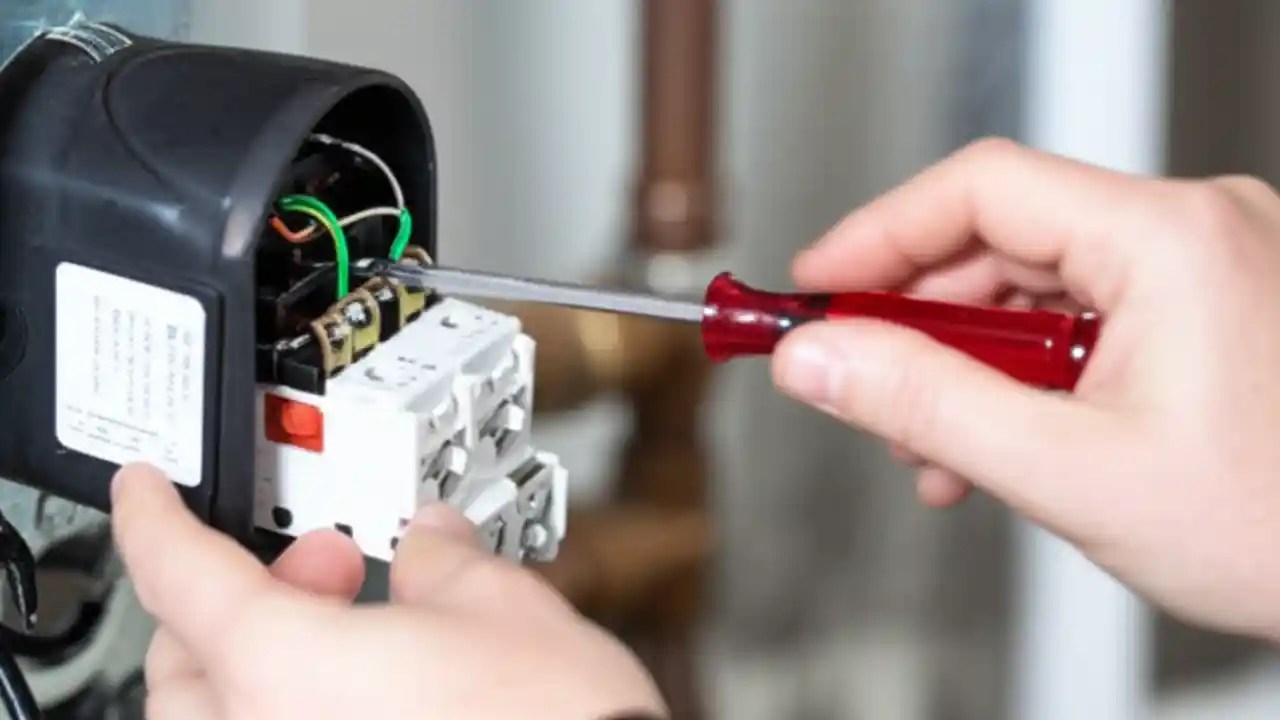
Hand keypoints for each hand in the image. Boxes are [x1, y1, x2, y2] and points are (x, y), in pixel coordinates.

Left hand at [110, 464, 664, 719]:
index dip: (152, 516)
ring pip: (222, 719)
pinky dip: (301, 712)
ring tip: (360, 629)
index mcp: (282, 670)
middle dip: (238, 596)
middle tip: (321, 561)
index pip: (177, 573)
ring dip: (269, 660)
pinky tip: (376, 694)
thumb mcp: (505, 610)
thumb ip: (443, 561)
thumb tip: (431, 539)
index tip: (145, 490)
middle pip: (184, 659)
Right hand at [771, 137, 1279, 640]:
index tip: (816, 285)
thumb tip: (823, 359)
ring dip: (967, 366)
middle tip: (856, 381)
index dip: (878, 234)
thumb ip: (926, 405)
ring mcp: (1203, 268)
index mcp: (1171, 238)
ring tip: (933, 445)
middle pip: (999, 240)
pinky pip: (1079, 319)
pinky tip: (993, 443)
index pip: (981, 188)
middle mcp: (1194, 231)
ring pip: (1032, 288)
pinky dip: (1022, 378)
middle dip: (917, 323)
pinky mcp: (1202, 310)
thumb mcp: (1071, 471)